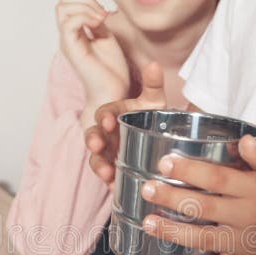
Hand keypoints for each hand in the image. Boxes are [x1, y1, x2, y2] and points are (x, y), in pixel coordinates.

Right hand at [56, 0, 129, 107]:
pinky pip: (69, 23)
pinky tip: (99, 23)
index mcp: (76, 34)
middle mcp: (68, 37)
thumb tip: (96, 9)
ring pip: (62, 9)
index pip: (70, 6)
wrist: (112, 92)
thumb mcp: (106, 38)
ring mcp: (68, 42)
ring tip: (101, 18)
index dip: (87, 2)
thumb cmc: (111, 71)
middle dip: (84, 2)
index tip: (105, 12)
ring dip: (85, 7)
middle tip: (102, 13)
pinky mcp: (72, 49)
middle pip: (62, 5)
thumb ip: (97, 22)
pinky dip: (85, 17)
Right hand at [84, 62, 166, 187]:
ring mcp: (109, 153)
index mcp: (114, 115)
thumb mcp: (154, 102)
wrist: (162, 140)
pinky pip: (108, 178)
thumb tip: (153, 65)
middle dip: (93, 141)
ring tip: (106, 173)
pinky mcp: (114, 171)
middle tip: (97, 146)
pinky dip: (110, 183)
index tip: (109, 122)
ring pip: (97, 159)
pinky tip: (114, 188)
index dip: (104, 117)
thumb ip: (152, 84)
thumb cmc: (153, 118)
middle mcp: (107, 134)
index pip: (103, 113)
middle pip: (93, 136)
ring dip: (98, 165)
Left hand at [139, 136, 255, 254]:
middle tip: (147, 189)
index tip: (164, 163)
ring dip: (172, 232)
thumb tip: (243, 140)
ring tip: (147, 222)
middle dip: (172, 198)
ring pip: (202, 239)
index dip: (189, 171)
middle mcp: (249, 218)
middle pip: (204, 208)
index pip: (218, 179)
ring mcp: (243, 244)